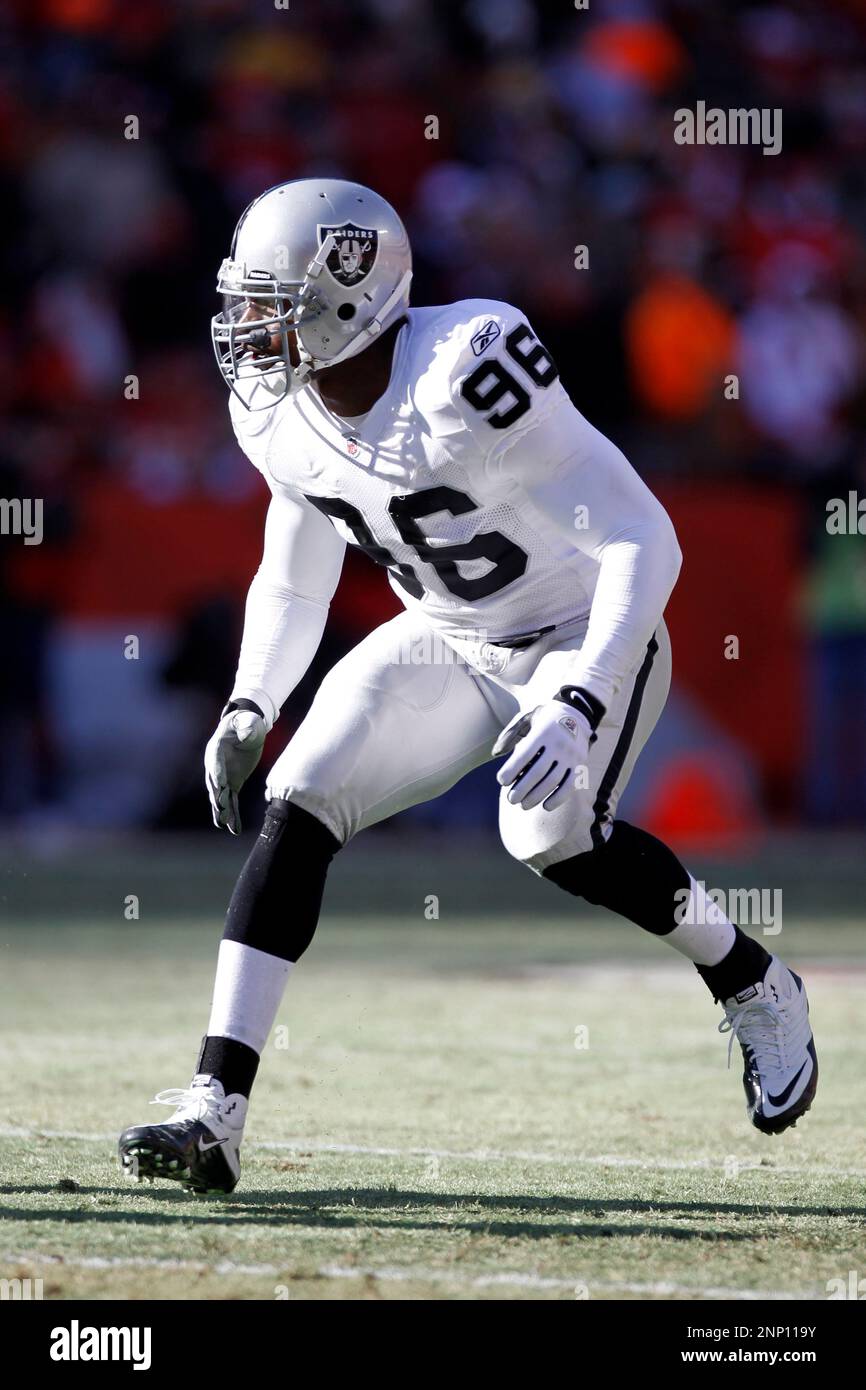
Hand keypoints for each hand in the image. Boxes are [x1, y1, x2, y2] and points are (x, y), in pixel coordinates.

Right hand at [204, 705, 267, 832]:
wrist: (246, 727)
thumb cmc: (245, 721)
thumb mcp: (247, 720)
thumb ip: (247, 725)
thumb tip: (249, 730)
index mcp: (216, 748)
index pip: (215, 762)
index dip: (217, 773)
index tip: (220, 786)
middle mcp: (215, 766)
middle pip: (214, 783)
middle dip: (217, 796)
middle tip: (220, 808)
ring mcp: (223, 776)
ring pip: (221, 796)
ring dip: (223, 810)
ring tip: (224, 824)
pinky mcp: (233, 783)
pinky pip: (232, 800)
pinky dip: (233, 814)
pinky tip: (234, 828)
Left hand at [493, 698, 591, 811]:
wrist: (576, 713)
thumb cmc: (544, 719)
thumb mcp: (526, 719)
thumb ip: (510, 735)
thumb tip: (495, 754)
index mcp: (543, 732)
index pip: (525, 754)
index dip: (512, 769)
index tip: (502, 781)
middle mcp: (558, 744)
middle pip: (538, 772)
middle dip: (522, 788)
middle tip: (511, 799)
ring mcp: (570, 755)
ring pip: (553, 781)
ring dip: (537, 796)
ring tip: (524, 805)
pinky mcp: (579, 764)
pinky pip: (570, 785)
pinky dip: (559, 798)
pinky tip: (546, 806)